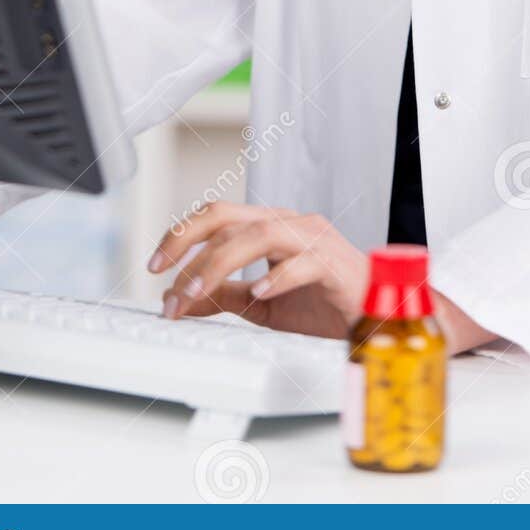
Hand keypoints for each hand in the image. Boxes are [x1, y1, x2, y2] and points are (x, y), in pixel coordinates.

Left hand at [148, 201, 368, 338]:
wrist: (375, 314)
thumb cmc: (324, 302)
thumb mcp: (262, 304)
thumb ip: (225, 296)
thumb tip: (180, 300)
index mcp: (269, 227)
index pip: (217, 216)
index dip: (181, 235)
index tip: (155, 265)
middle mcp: (288, 224)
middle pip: (228, 218)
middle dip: (188, 246)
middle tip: (165, 280)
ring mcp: (312, 238)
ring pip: (257, 234)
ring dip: (219, 264)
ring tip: (195, 293)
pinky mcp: (333, 262)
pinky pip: (302, 261)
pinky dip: (277, 276)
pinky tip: (259, 291)